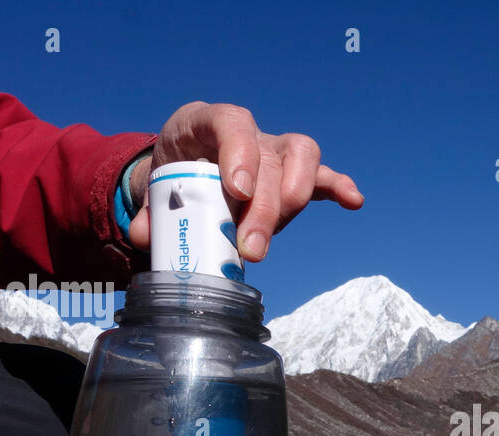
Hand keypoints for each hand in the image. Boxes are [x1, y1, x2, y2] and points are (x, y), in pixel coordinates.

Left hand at [126, 102, 363, 260]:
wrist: (184, 172)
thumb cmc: (172, 177)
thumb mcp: (154, 189)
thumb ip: (150, 212)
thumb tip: (145, 235)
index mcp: (205, 122)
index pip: (230, 122)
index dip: (238, 153)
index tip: (237, 191)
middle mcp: (247, 132)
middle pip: (269, 158)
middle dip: (263, 209)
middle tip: (249, 250)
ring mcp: (275, 150)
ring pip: (301, 159)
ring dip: (290, 204)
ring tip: (265, 244)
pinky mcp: (293, 173)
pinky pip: (322, 175)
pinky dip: (338, 187)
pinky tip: (352, 201)